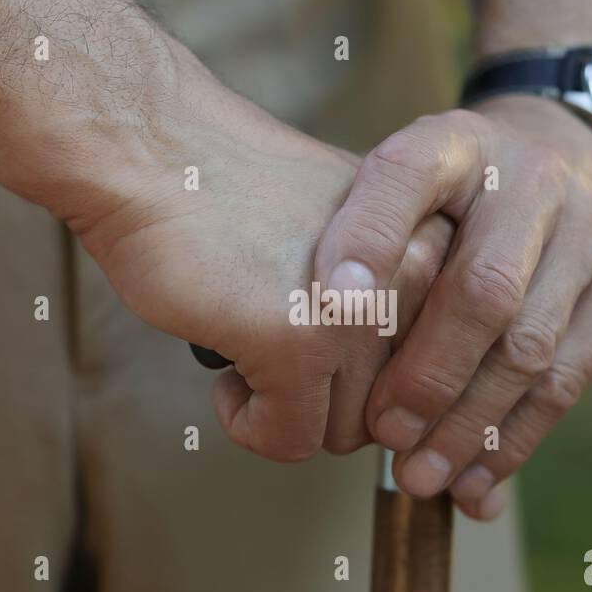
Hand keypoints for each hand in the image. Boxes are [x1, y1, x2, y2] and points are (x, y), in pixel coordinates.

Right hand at [65, 50, 453, 461]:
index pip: (435, 365)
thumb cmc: (233, 195)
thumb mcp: (351, 236)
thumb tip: (402, 392)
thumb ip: (391, 295)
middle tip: (277, 371)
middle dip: (327, 405)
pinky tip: (227, 384)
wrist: (155, 152)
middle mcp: (415, 276)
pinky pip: (290, 439)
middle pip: (394, 407)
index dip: (371, 381)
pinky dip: (251, 428)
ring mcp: (359, 311)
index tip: (323, 363)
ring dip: (288, 419)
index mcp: (435, 245)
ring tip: (247, 368)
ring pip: (344, 432)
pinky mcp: (301, 342)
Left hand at [313, 94, 591, 517]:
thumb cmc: (459, 189)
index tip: (329, 302)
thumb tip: (320, 320)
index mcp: (457, 142)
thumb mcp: (407, 181)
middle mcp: (532, 179)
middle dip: (428, 375)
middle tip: (382, 433)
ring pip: (531, 348)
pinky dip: (516, 440)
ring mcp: (591, 232)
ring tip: (420, 476)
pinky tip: (476, 485)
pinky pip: (570, 378)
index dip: (368, 240)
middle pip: (483, 290)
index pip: (406, 176)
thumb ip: (365, 236)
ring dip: (470, 425)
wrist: (577, 148)